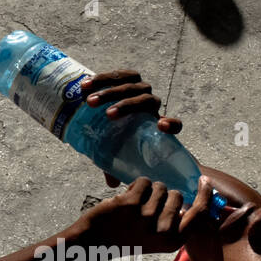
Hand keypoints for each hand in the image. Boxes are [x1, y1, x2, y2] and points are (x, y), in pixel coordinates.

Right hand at [79, 70, 181, 187]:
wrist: (110, 112)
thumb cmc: (118, 137)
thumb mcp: (119, 153)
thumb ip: (116, 166)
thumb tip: (111, 185)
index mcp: (156, 125)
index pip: (175, 124)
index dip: (172, 124)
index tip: (161, 127)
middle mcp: (151, 105)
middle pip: (146, 101)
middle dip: (127, 107)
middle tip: (107, 115)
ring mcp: (139, 89)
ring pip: (130, 85)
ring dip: (110, 92)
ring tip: (89, 101)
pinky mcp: (125, 78)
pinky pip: (117, 75)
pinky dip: (102, 79)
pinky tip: (85, 85)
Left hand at [80, 176, 211, 252]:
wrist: (96, 241)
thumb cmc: (129, 237)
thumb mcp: (159, 239)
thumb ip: (176, 224)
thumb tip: (194, 203)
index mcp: (173, 241)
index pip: (199, 214)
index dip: (204, 195)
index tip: (204, 181)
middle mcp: (163, 230)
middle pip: (177, 195)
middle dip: (165, 194)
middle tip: (148, 207)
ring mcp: (147, 216)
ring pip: (160, 186)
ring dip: (149, 190)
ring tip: (136, 204)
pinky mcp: (131, 203)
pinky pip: (144, 181)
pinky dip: (136, 185)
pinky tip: (127, 198)